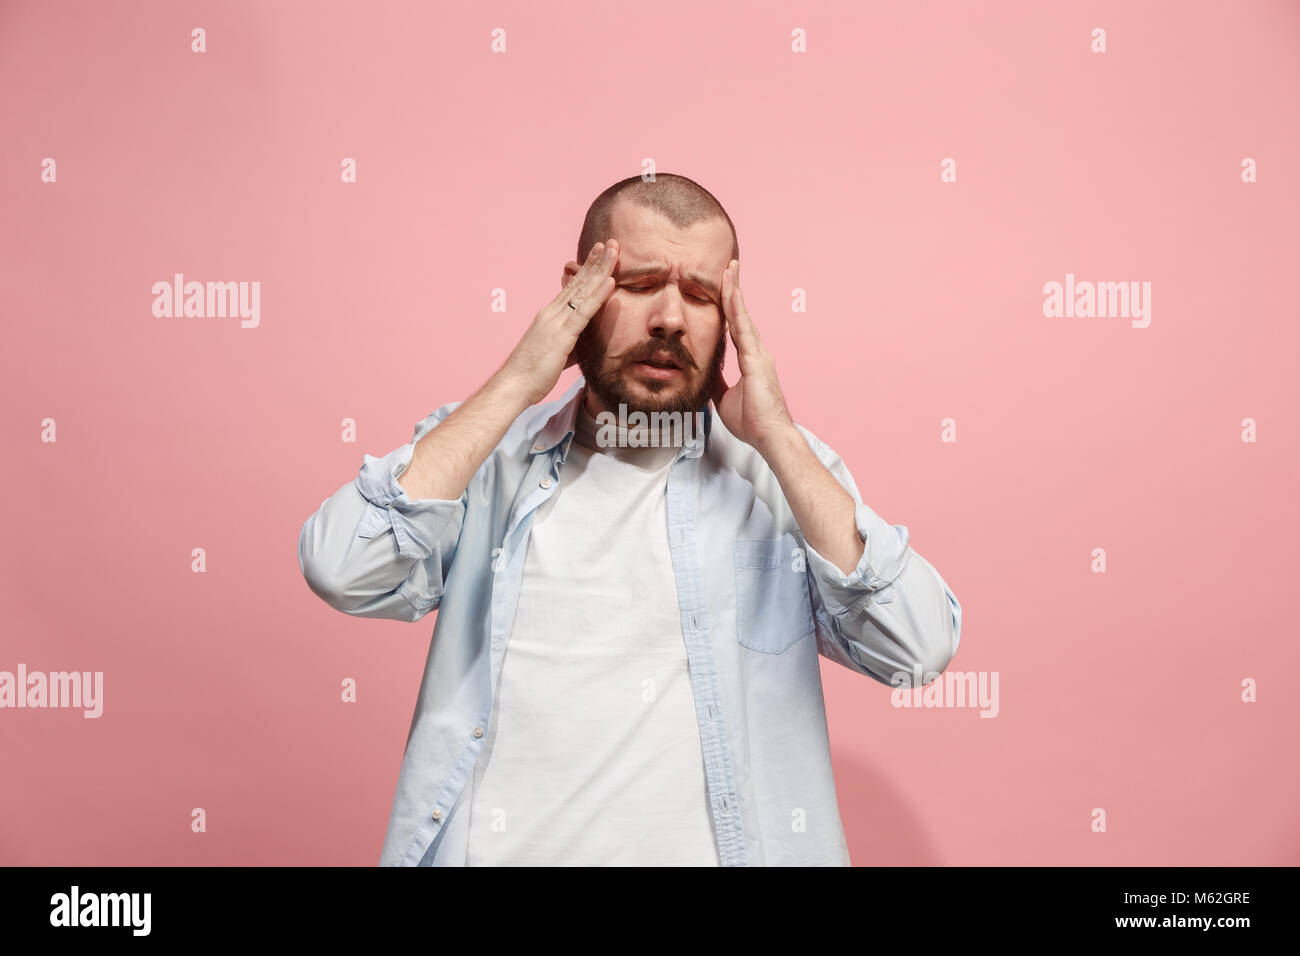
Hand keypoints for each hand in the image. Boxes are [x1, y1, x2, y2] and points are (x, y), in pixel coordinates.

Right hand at [495, 239, 618, 405]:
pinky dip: (598, 295)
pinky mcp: (562, 336)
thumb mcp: (555, 355)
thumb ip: (569, 346)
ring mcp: (556, 322)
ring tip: (613, 252)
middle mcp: (551, 313)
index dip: (586, 270)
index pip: (571, 287)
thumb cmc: (531, 374)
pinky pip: (584, 312)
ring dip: (600, 270)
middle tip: (610, 242)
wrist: (513, 386)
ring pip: (583, 291)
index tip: (598, 254)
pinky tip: (610, 281)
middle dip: (595, 262)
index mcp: (549, 316)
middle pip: (578, 282)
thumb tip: (580, 348)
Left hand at [711, 259, 795, 452]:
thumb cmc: (752, 421)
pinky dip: (737, 308)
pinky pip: (743, 328)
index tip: (722, 287)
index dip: (729, 306)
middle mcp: (757, 351)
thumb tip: (703, 371)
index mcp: (750, 359)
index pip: (735, 326)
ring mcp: (758, 353)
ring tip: (730, 268)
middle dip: (734, 289)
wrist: (769, 437)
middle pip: (741, 313)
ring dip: (735, 291)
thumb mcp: (723, 398)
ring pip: (742, 315)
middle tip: (728, 265)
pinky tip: (731, 291)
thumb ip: (716, 381)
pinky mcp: (756, 359)